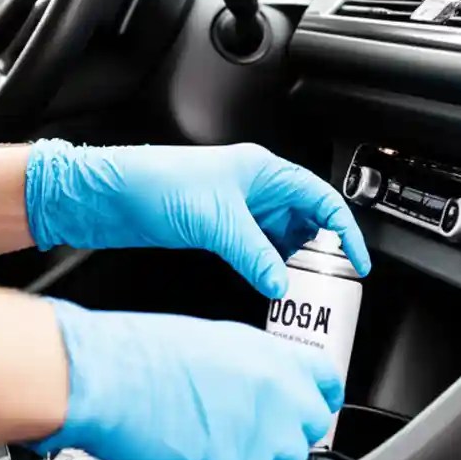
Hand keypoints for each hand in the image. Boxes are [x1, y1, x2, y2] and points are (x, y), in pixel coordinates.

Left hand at [24, 141, 369, 298]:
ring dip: (293, 260)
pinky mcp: (216, 227)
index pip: (321, 199)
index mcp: (262, 172)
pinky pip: (256, 247)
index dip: (344, 230)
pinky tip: (267, 281)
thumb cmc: (152, 184)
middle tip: (329, 281)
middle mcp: (253, 187)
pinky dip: (267, 264)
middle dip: (321, 249)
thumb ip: (253, 254)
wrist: (103, 195)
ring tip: (301, 287)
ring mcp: (235, 207)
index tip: (356, 261)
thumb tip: (280, 283)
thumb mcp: (214, 221)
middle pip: (305, 218)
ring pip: (281, 235)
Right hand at [31, 299, 342, 459]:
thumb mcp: (211, 342)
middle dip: (285, 433)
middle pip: (311, 426)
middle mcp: (279, 390)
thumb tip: (253, 386)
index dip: (318, 396)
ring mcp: (265, 432)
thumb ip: (248, 366)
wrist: (111, 376)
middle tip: (251, 433)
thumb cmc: (142, 352)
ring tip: (216, 447)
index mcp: (272, 352)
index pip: (325, 378)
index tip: (312, 406)